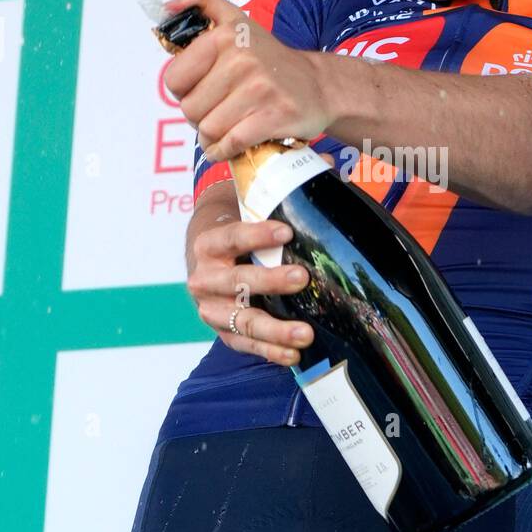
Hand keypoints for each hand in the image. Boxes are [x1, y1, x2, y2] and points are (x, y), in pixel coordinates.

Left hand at [163, 0, 334, 160]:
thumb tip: (169, 5)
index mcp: (225, 36)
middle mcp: (241, 60)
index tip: (201, 90)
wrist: (319, 86)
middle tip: (219, 111)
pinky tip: (229, 147)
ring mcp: (259, 90)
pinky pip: (231, 143)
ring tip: (228, 127)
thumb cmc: (271, 59)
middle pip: (190, 109)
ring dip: (213, 137)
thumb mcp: (237, 21)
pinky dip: (224, 151)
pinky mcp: (273, 117)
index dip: (184, 91)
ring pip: (208, 129)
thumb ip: (202, 2)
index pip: (174, 79)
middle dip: (199, 117)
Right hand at [187, 216, 315, 365]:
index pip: (232, 237)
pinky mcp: (223, 333)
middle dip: (271, 280)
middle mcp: (205, 279)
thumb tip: (326, 177)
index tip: (287, 232)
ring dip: (276, 329)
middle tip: (302, 277)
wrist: (206, 266)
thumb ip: (271, 210)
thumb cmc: (237, 242)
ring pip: (243, 320)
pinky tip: (293, 354)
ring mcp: (212, 310)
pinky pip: (247, 344)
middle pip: (238, 281)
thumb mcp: (241, 222)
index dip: (258, 234)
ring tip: (305, 333)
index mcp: (209, 245)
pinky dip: (271, 351)